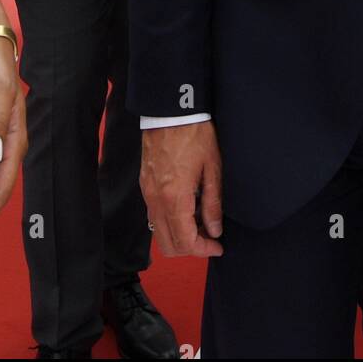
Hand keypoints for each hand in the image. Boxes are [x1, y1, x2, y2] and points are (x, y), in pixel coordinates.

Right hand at [141, 121, 223, 257]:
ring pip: (158, 232)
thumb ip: (213, 204)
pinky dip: (170, 222)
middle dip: (190, 248)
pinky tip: (187, 209)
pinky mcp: (145, 185)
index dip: (204, 250)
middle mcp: (156, 200)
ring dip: (179, 236)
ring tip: (200, 223)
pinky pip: (154, 216)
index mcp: (174, 198)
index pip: (185, 242)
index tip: (218, 246)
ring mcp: (147, 193)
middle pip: (168, 245)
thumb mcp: (212, 168)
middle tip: (210, 237)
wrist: (169, 111)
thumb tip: (215, 230)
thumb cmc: (193, 135)